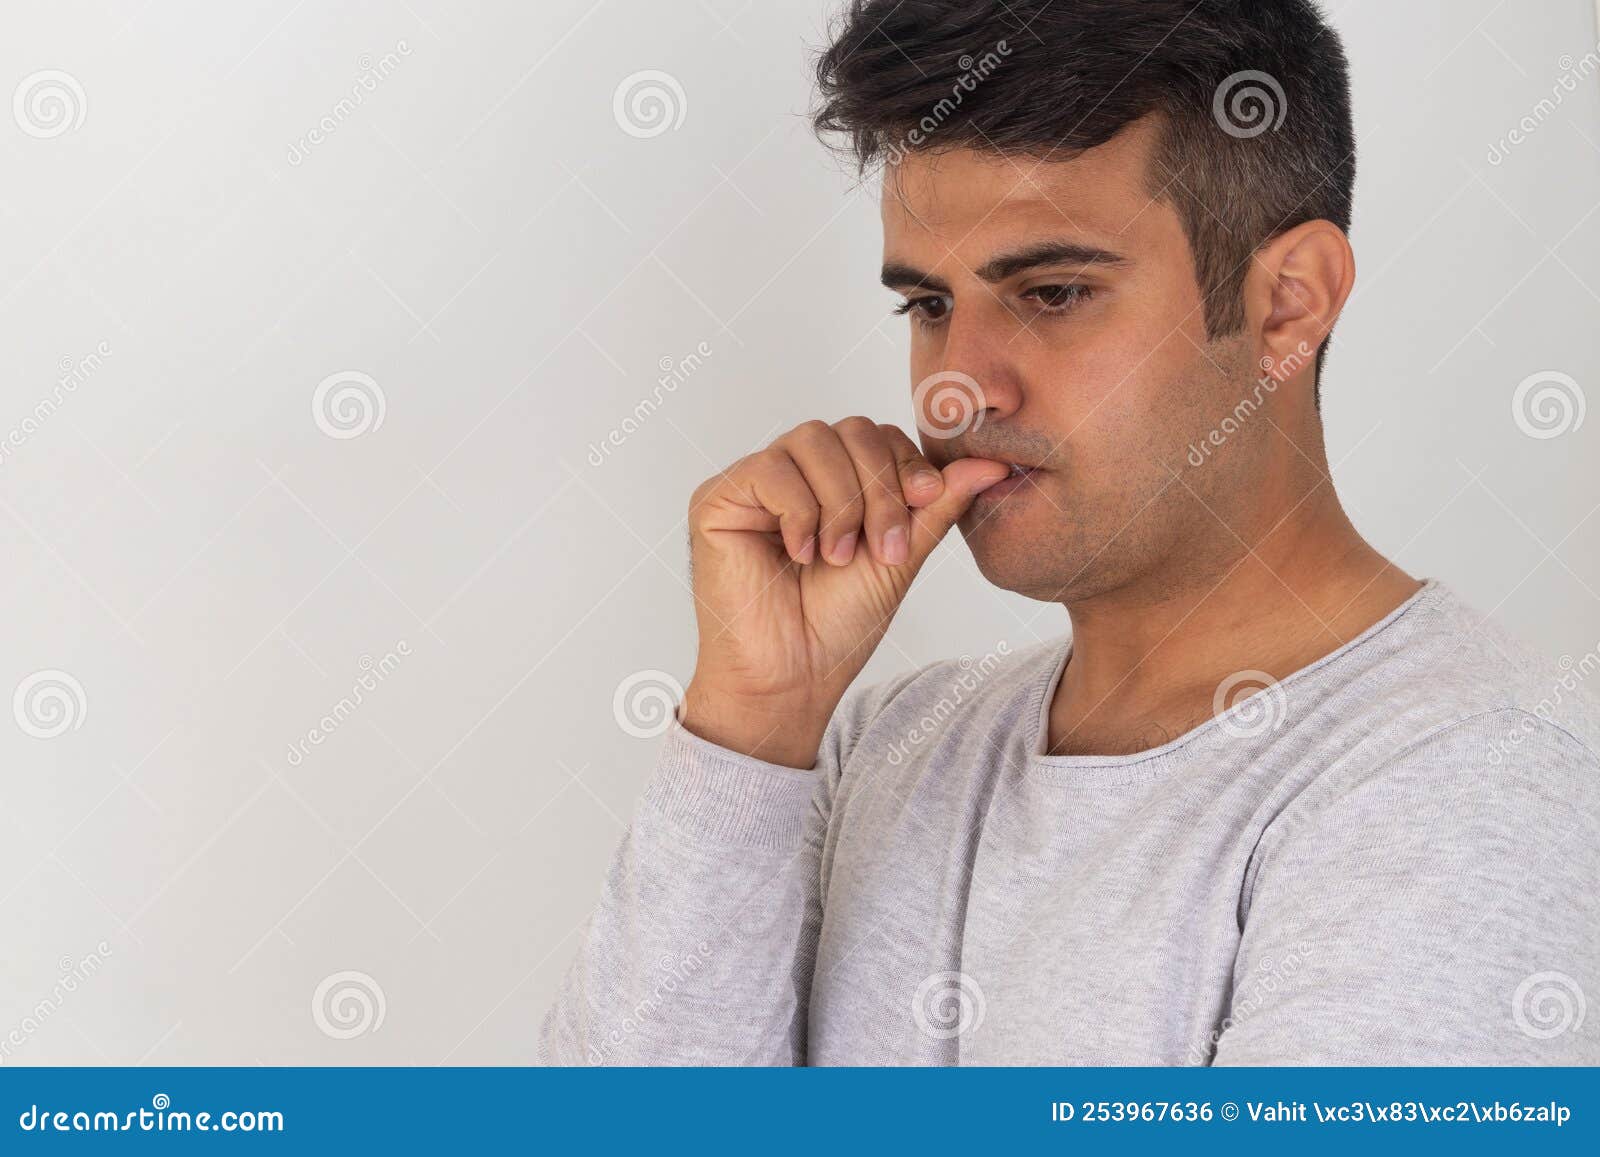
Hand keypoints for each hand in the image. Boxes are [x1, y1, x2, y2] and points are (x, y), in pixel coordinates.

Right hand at [681, 417, 1008, 766]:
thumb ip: (938, 506)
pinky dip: (799, 512)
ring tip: (838, 557)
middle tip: (881, 548)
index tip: (927, 502)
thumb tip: (993, 463)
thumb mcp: (901, 555)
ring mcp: (755, 482)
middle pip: (850, 429)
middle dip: (880, 487)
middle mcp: (795, 473)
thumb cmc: (839, 625)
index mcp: (836, 481)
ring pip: (812, 440)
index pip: (877, 433)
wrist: (793, 677)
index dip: (906, 462)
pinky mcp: (718, 498)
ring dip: (841, 502)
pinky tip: (801, 554)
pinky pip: (770, 469)